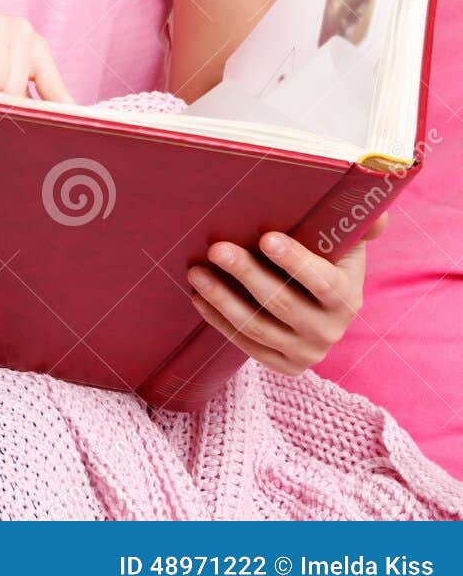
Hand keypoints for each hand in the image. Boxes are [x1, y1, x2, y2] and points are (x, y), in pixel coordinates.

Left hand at [186, 211, 389, 375]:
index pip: (322, 282)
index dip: (295, 261)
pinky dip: (220, 321)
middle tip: (217, 249)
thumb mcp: (344, 240)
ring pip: (259, 327)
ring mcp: (306, 352)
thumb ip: (360, 223)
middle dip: (247, 274)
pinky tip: (199, 298)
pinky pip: (246, 345)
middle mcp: (330, 330)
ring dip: (223, 299)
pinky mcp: (284, 365)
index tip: (266, 238)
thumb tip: (379, 211)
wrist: (315, 302)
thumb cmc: (323, 258)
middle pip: (283, 303)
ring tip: (197, 273)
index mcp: (348, 297)